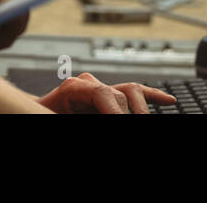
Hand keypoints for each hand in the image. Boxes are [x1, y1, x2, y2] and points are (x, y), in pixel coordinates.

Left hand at [36, 73, 176, 113]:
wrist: (38, 112)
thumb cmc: (46, 113)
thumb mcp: (58, 117)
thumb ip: (81, 116)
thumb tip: (113, 112)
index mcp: (75, 87)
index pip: (104, 93)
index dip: (117, 112)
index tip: (124, 122)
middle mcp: (89, 82)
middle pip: (121, 96)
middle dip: (130, 114)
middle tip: (139, 124)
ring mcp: (100, 86)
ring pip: (132, 92)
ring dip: (142, 110)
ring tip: (145, 118)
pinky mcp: (109, 94)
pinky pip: (134, 92)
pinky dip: (152, 96)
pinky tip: (169, 101)